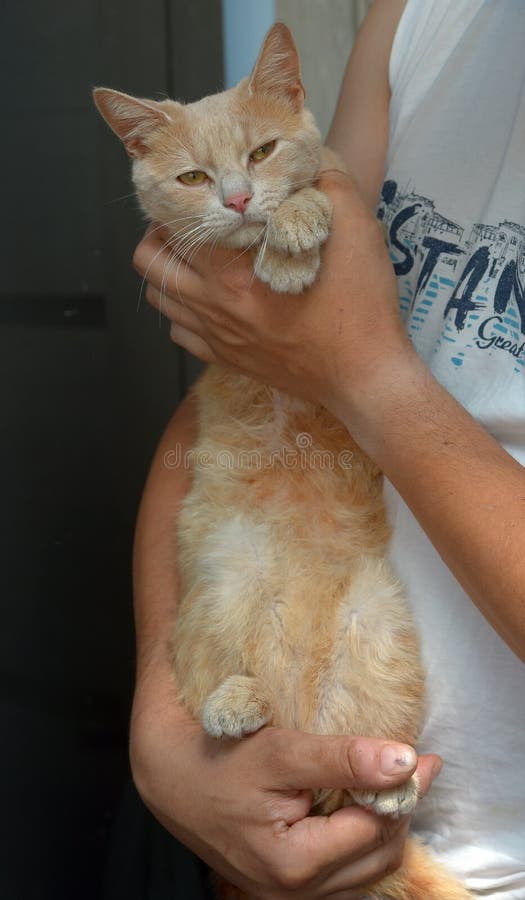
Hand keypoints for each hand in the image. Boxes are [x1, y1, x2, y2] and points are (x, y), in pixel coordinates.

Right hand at [130, 664, 440, 898]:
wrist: (169, 776)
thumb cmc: (220, 760)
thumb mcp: (281, 752)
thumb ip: (342, 759)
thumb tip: (404, 760)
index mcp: (293, 867)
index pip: (374, 831)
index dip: (404, 792)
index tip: (425, 755)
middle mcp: (293, 893)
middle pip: (375, 856)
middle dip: (400, 810)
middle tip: (414, 766)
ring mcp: (288, 893)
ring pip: (362, 867)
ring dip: (383, 825)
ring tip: (392, 783)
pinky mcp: (284, 883)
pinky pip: (341, 868)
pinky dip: (359, 837)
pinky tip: (359, 804)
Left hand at [133, 172, 415, 422]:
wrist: (365, 377)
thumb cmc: (359, 306)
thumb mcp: (356, 229)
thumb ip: (328, 183)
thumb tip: (308, 158)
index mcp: (232, 274)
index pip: (173, 229)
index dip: (178, 203)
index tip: (197, 194)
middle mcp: (212, 306)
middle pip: (149, 262)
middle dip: (160, 233)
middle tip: (190, 222)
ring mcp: (217, 338)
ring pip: (159, 299)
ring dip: (168, 272)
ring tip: (197, 258)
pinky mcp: (227, 360)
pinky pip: (180, 334)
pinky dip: (184, 312)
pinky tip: (210, 299)